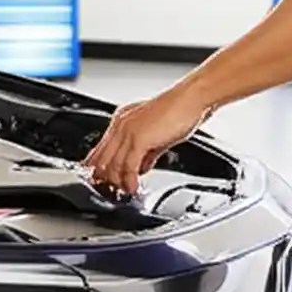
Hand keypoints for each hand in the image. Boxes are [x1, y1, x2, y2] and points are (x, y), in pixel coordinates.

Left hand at [83, 86, 212, 194]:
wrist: (191, 98)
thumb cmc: (179, 111)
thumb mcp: (157, 136)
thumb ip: (146, 153)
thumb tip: (141, 168)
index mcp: (122, 121)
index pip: (101, 150)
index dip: (100, 169)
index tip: (104, 183)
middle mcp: (120, 125)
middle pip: (102, 159)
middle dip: (107, 179)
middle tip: (114, 192)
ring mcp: (127, 131)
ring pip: (113, 165)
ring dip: (118, 183)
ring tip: (126, 193)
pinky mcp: (138, 138)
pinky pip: (128, 166)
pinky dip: (129, 181)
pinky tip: (134, 187)